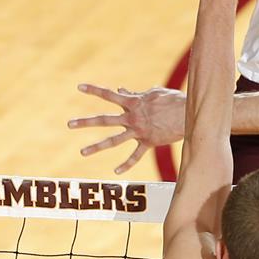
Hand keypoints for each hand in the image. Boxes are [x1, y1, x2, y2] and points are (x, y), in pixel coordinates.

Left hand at [67, 85, 185, 174]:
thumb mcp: (153, 93)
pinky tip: (116, 171)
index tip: (79, 87)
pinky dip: (126, 164)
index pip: (109, 95)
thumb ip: (134, 94)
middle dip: (85, 122)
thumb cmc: (172, 100)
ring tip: (82, 152)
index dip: (94, 90)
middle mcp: (132, 118)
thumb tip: (121, 91)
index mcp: (132, 103)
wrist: (189, 114)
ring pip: (114, 141)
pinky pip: (135, 156)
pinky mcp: (148, 142)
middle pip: (104, 120)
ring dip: (97, 146)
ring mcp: (139, 131)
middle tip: (69, 124)